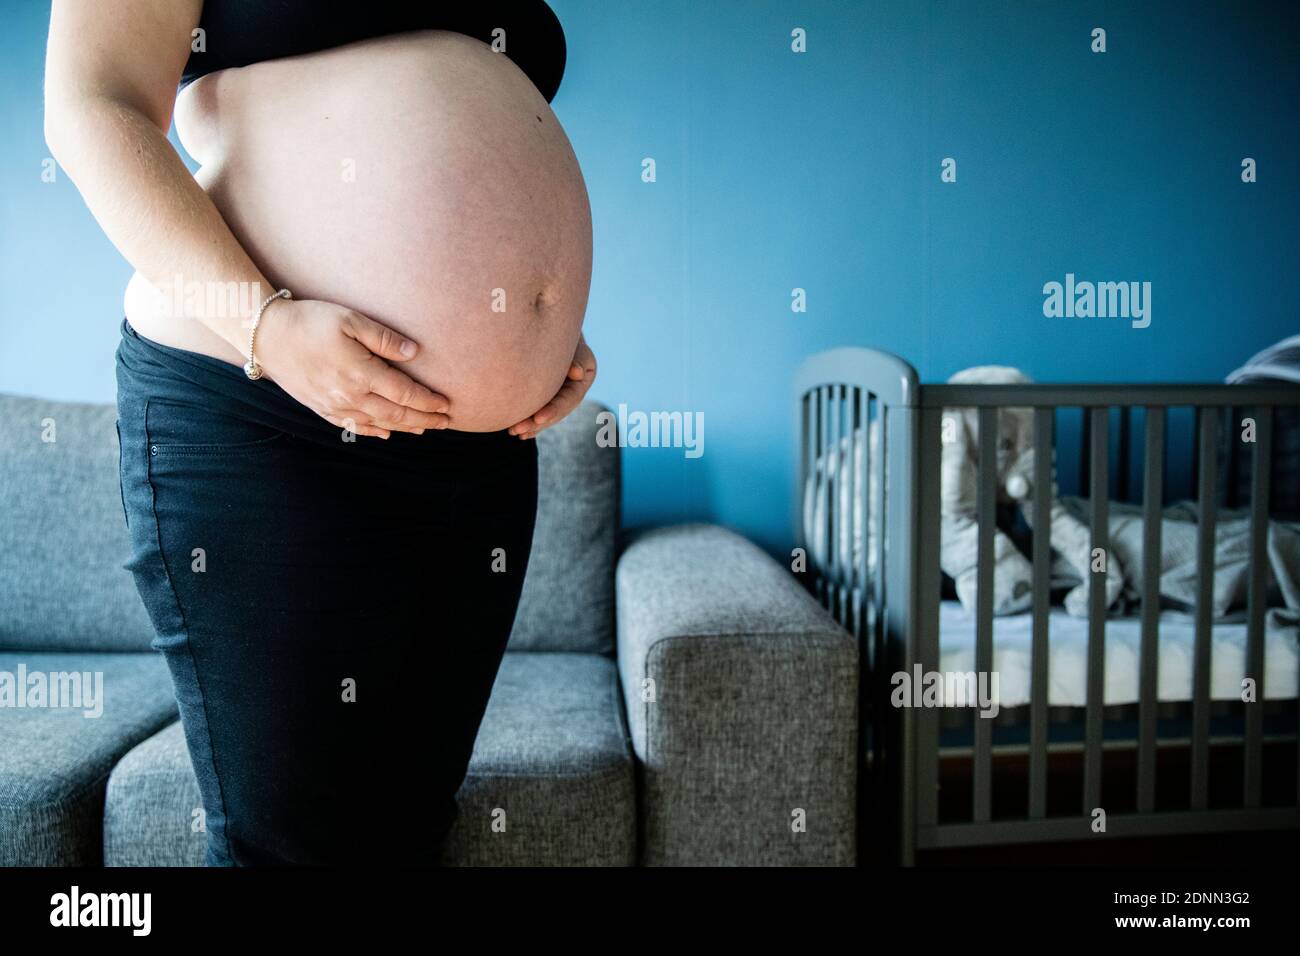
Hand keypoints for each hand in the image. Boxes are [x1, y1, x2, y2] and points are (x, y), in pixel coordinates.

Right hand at [253, 298, 450, 438]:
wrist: (265, 335)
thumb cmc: (309, 321)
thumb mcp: (349, 320)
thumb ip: (383, 338)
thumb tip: (414, 353)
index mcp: (361, 374)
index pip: (405, 394)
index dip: (428, 401)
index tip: (447, 405)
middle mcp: (350, 396)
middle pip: (396, 414)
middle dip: (424, 419)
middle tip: (446, 422)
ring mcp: (334, 405)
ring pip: (378, 424)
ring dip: (404, 428)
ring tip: (424, 428)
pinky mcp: (321, 408)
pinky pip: (353, 427)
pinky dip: (374, 432)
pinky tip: (386, 434)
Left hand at [507, 334, 596, 439]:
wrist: (549, 324)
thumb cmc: (559, 330)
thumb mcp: (570, 340)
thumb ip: (575, 356)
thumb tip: (577, 373)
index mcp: (584, 377)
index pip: (569, 399)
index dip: (554, 410)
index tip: (537, 418)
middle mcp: (575, 388)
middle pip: (557, 411)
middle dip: (538, 423)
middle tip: (518, 430)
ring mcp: (561, 392)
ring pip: (546, 413)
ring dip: (531, 425)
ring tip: (513, 432)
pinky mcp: (548, 394)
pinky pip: (538, 410)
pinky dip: (529, 421)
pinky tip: (515, 431)